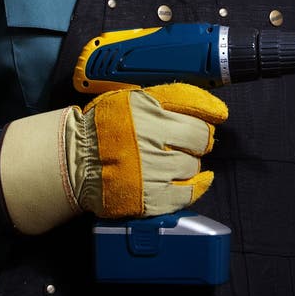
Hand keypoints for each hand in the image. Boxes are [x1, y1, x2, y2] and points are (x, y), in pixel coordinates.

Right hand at [69, 83, 227, 217]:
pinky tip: (199, 180)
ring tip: (173, 160)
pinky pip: (188, 193)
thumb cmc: (103, 128)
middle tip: (190, 141)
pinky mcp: (151, 197)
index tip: (218, 114)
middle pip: (199, 137)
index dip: (210, 110)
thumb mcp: (131, 99)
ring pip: (193, 165)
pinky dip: (197, 186)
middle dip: (199, 138)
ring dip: (190, 162)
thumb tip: (207, 104)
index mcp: (145, 108)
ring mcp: (152, 169)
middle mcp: (150, 137)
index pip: (192, 104)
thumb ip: (165, 98)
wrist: (76, 161)